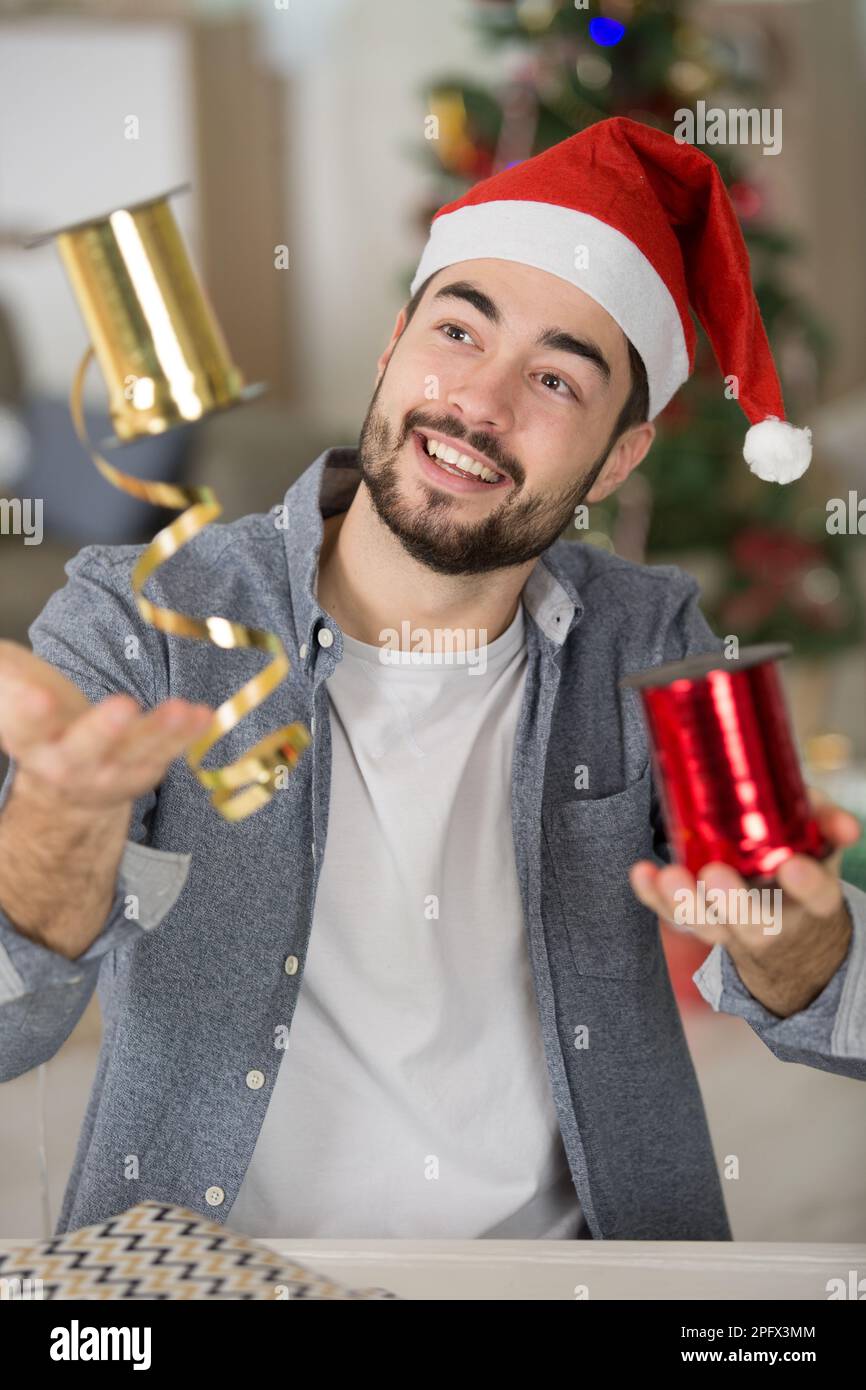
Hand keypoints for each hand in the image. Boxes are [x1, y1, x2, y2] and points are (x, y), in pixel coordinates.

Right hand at [0, 639, 212, 813]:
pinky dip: (187, 735)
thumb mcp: (13, 692)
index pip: (25, 727)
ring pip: (136, 753)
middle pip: (85, 749)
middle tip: (122, 706)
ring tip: (181, 709)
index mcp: (31, 741)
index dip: (29, 712)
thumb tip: (2, 666)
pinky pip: (167, 752)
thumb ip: (6, 676)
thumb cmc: (41, 724)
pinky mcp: (143, 770)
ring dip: (161, 731)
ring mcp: (111, 772)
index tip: (36, 696)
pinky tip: (203, 714)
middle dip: (103, 729)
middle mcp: (68, 764)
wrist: (67, 784)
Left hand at [628, 787, 861, 1017]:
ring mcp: (733, 929)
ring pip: (708, 926)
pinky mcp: (700, 925)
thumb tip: (843, 824)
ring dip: (684, 902)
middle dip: (733, 901)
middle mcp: (774, 923)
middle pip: (754, 923)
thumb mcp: (822, 844)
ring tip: (668, 875)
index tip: (792, 866)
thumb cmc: (799, 867)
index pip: (817, 898)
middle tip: (715, 874)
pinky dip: (655, 898)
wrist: (787, 930)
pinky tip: (641, 873)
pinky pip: (675, 918)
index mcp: (814, 903)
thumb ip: (827, 823)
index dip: (806, 885)